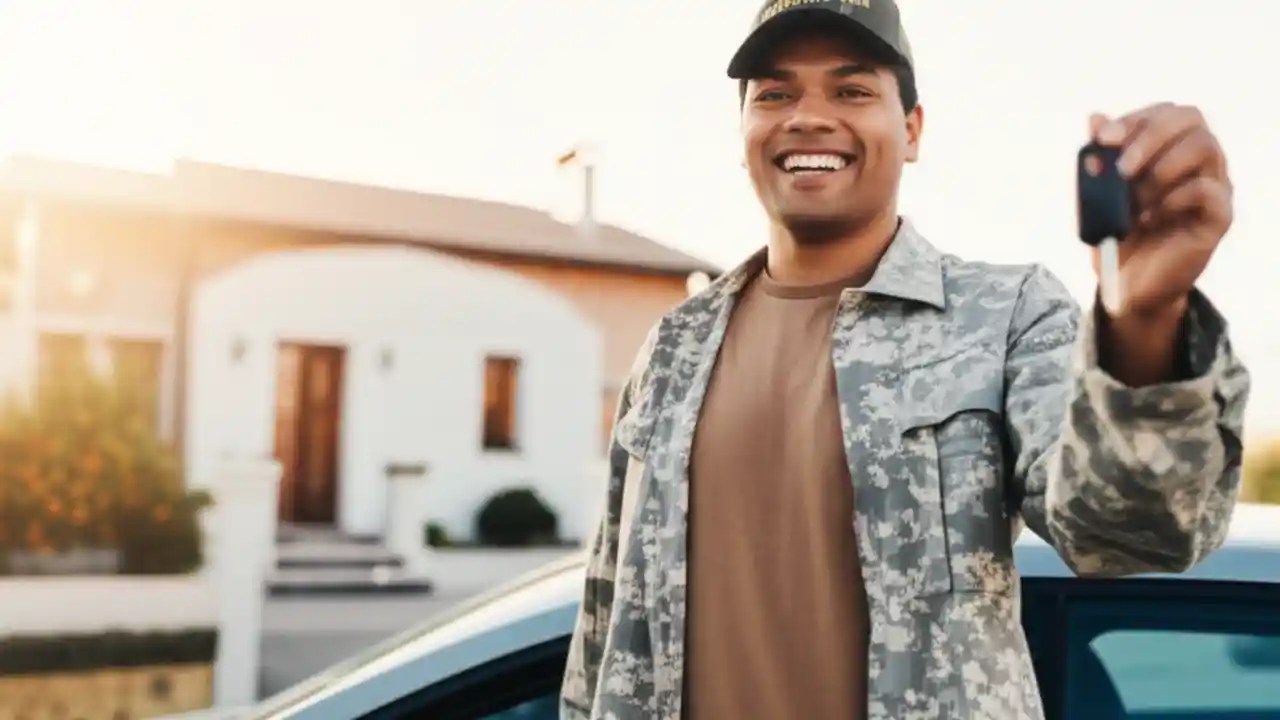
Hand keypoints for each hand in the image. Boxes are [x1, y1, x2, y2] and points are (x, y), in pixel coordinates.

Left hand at [1087, 103, 1233, 319]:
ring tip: (1134, 201)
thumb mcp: (1098, 195)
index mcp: (1171, 148)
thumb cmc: (1117, 233)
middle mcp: (1199, 160)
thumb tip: (1094, 117)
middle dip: (1149, 136)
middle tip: (1121, 169)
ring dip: (1161, 169)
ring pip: (1204, 146)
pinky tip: (1149, 219)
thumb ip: (1099, 159)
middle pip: (1191, 118)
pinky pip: (1206, 190)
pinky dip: (1171, 199)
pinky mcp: (1219, 216)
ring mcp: (1214, 185)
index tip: (1104, 139)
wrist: (1128, 283)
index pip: (1165, 112)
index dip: (1135, 120)